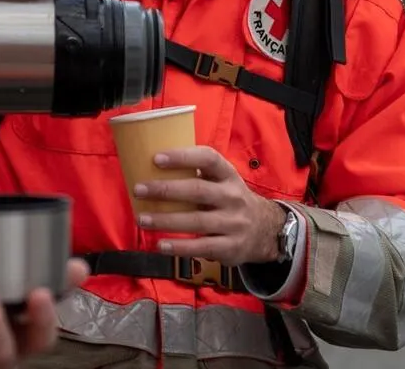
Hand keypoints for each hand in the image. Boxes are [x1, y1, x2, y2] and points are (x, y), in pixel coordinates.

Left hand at [134, 146, 287, 265]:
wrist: (266, 230)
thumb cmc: (229, 199)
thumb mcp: (221, 181)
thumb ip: (195, 175)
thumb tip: (148, 167)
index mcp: (228, 175)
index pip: (208, 159)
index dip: (182, 156)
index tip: (156, 158)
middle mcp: (233, 196)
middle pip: (198, 191)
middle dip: (165, 190)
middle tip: (138, 189)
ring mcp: (234, 223)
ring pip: (197, 221)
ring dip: (166, 220)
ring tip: (142, 219)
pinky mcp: (232, 247)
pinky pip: (202, 247)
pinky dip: (180, 247)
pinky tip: (160, 245)